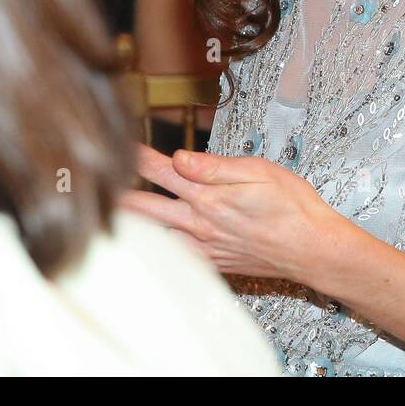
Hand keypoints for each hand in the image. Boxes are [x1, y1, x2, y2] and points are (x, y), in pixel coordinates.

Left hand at [120, 145, 354, 284]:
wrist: (312, 249)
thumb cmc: (294, 208)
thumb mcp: (260, 172)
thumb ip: (216, 167)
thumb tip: (179, 158)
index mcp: (210, 196)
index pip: (164, 171)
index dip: (138, 156)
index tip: (116, 144)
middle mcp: (201, 223)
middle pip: (148, 209)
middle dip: (118, 197)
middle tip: (92, 189)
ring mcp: (206, 246)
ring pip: (156, 236)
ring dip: (131, 227)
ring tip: (108, 218)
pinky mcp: (215, 261)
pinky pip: (176, 257)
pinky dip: (157, 251)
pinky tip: (149, 248)